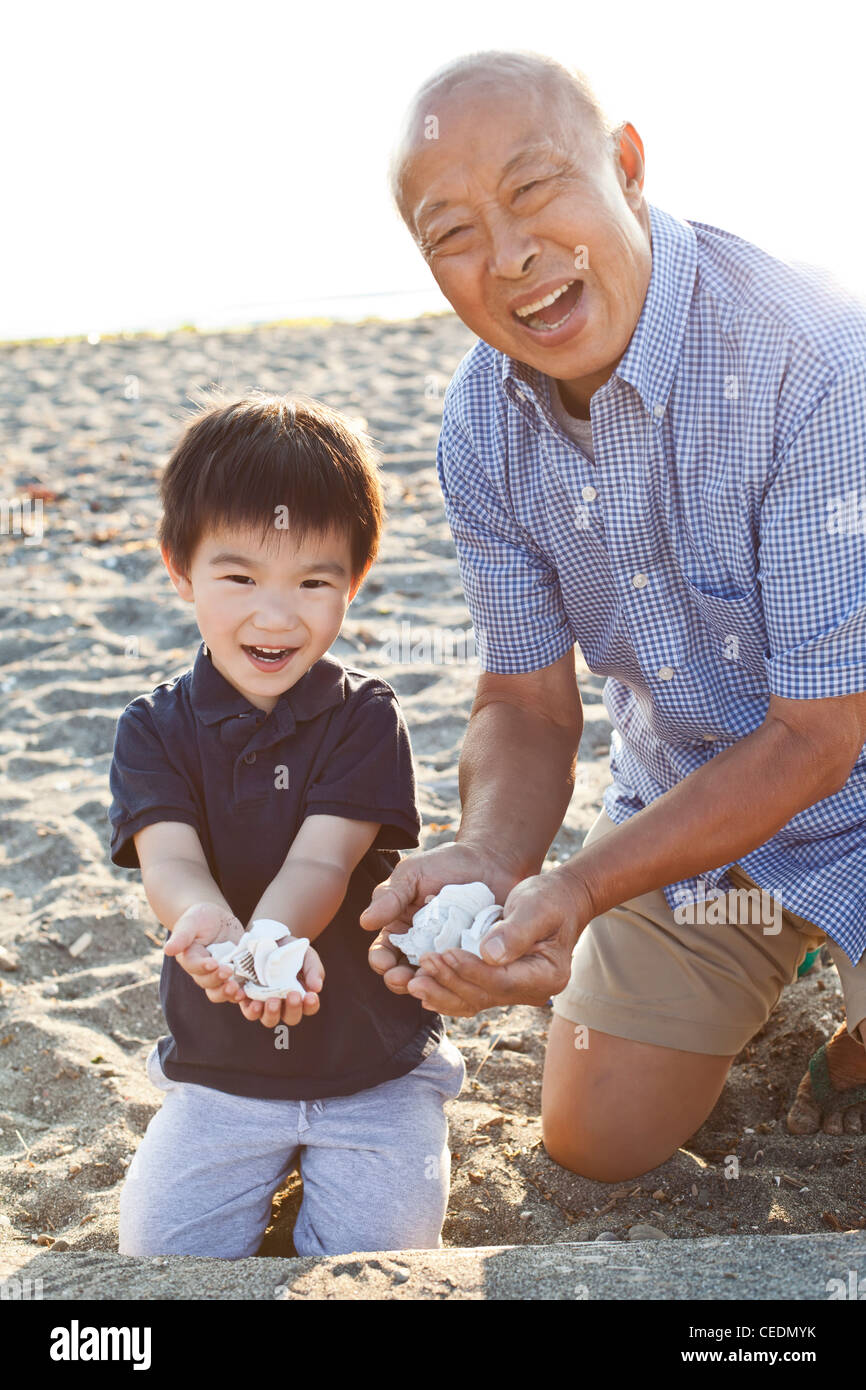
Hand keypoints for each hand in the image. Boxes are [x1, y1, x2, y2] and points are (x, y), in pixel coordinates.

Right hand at [164, 902, 245, 1001]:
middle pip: (208, 983)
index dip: (203, 967)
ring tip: (238, 990)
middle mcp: (203, 972)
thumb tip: (167, 950)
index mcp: (190, 959)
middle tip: (228, 973)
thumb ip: (181, 936)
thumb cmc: (200, 918)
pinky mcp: (235, 976)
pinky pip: (238, 990)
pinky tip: (250, 994)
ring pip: (221, 992)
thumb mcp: (191, 922)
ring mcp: (219, 976)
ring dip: (229, 994)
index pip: (194, 966)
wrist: (217, 921)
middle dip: (218, 981)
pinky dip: (243, 995)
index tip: (212, 963)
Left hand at [233, 944, 324, 1029]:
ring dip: (271, 1013)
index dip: (311, 1005)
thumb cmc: (292, 952)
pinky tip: (245, 994)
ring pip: (269, 1019)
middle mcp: (284, 1005)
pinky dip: (248, 1005)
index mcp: (301, 997)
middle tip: (293, 996)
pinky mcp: (249, 999)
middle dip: (292, 1009)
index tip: (311, 995)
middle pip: (290, 1018)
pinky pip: (248, 1009)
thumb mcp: (307, 956)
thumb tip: (316, 988)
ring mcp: (266, 1004)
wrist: (270, 941)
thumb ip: (313, 970)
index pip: (309, 1007)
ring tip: (272, 1001)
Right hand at [359, 839, 521, 995]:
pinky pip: (467, 979)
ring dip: (431, 987)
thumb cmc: (445, 864)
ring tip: (432, 979)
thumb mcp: (413, 875)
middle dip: (401, 981)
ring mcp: (449, 959)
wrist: (489, 860)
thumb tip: (365, 922)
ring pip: (436, 984)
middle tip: (406, 979)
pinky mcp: (476, 961)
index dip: (381, 961)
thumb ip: (390, 896)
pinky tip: (461, 977)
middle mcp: (422, 950)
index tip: (384, 962)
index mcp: (400, 932)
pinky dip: (462, 983)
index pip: (383, 954)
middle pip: (405, 977)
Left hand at [379, 863, 594, 1017]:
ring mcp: (514, 990)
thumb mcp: (537, 907)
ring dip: (441, 992)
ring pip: (473, 1000)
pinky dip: (446, 992)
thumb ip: (516, 931)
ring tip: (412, 982)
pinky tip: (424, 986)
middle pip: (484, 995)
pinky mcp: (498, 982)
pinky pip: (470, 995)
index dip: (471, 970)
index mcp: (546, 975)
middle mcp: (530, 990)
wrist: (558, 900)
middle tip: (421, 965)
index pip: (502, 981)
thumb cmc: (550, 898)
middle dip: (449, 982)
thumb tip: (489, 954)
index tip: (445, 952)